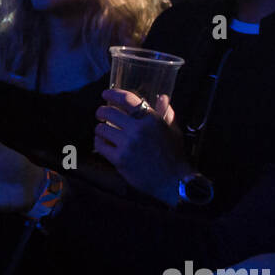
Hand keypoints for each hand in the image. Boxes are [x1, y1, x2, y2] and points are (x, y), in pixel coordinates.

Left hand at [94, 89, 186, 205]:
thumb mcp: (173, 131)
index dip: (113, 93)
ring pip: (102, 129)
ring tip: (102, 130)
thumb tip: (162, 97)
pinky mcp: (120, 159)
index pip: (127, 99)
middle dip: (101, 111)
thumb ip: (165, 113)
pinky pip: (100, 145)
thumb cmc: (175, 155)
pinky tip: (102, 142)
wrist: (174, 181)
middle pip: (109, 112)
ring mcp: (128, 145)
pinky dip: (99, 142)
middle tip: (100, 114)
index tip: (105, 93)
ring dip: (100, 128)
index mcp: (152, 119)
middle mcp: (138, 129)